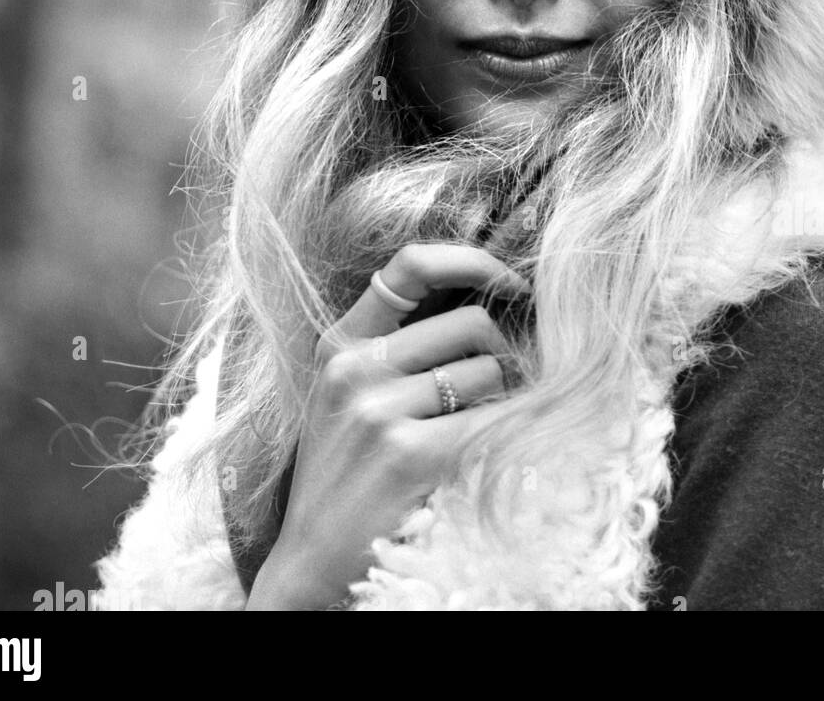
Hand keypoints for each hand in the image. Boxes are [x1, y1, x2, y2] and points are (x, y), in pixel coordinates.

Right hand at [245, 243, 529, 609]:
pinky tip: (489, 457)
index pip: (411, 265)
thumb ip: (399, 344)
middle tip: (494, 392)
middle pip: (473, 324)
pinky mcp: (410, 456)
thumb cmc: (347, 472)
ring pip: (490, 372)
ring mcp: (379, 412)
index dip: (474, 261)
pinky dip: (507, 436)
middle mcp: (355, 368)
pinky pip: (493, 422)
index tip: (512, 281)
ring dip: (501, 402)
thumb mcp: (349, 393)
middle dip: (499, 355)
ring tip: (477, 433)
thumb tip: (492, 299)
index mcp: (340, 343)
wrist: (311, 562)